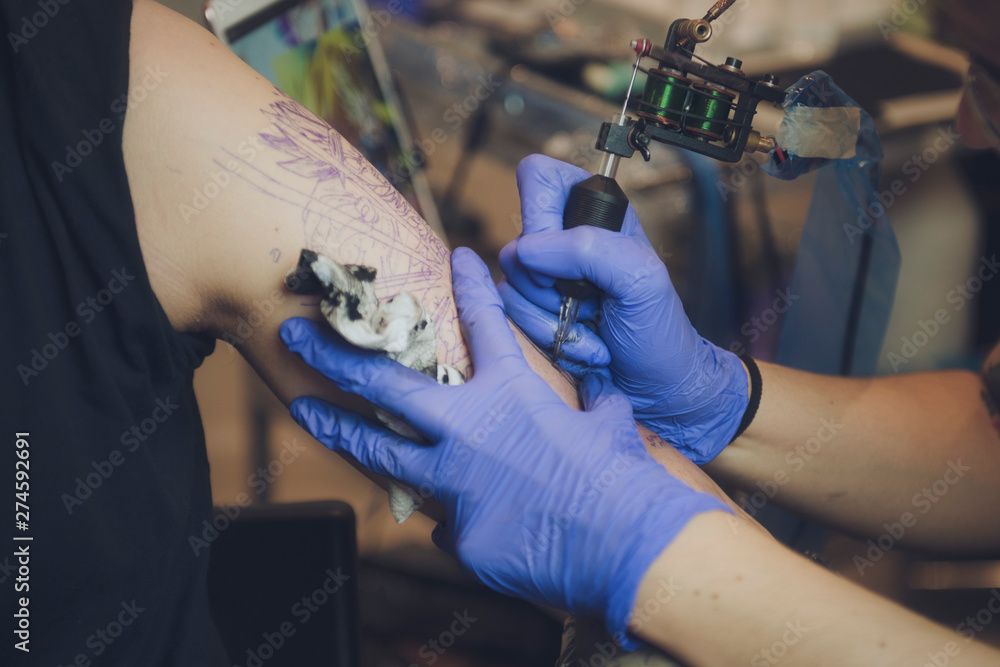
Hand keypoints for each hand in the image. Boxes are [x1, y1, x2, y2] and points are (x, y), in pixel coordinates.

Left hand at [280, 247, 727, 642]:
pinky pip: (440, 522)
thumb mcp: (610, 424)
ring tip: (303, 410)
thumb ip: (593, 403)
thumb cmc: (623, 477)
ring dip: (337, 428)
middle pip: (384, 384)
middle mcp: (468, 428)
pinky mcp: (458, 531)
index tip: (456, 256)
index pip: (485, 322)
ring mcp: (453, 480)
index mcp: (511, 391)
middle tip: (298, 333)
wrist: (626, 543)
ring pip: (378, 449)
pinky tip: (442, 521)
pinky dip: (445, 518)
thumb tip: (598, 393)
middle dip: (334, 355)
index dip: (470, 285)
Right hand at [500, 155, 748, 463]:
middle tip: (589, 301)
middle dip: (550, 283)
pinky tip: (580, 345)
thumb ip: (588, 248)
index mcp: (592, 213)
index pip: (538, 178)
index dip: (541, 215)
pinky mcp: (532, 314)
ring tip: (592, 327)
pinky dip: (546, 337)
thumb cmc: (659, 332)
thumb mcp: (641, 279)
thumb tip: (527, 248)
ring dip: (551, 317)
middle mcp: (562, 241)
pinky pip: (509, 317)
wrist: (656, 391)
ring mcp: (544, 280)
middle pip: (517, 241)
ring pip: (509, 284)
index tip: (568, 256)